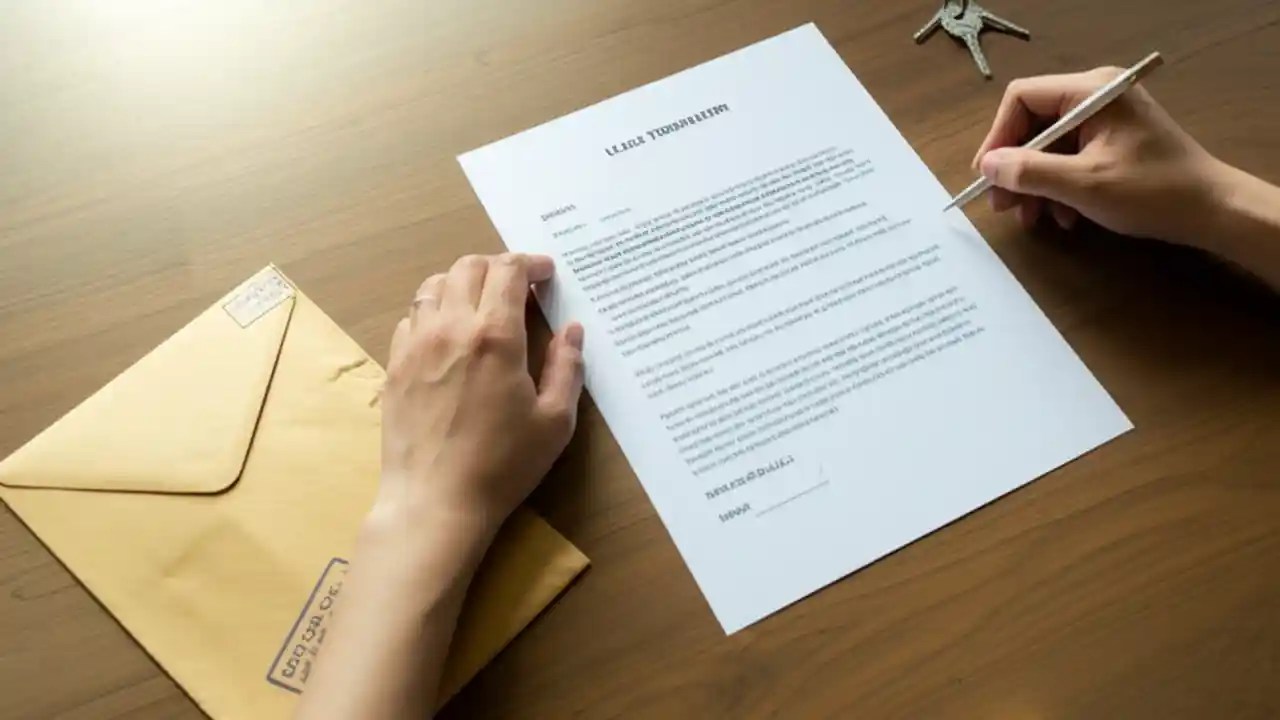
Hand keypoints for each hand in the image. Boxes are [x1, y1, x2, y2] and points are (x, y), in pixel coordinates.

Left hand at [377, 253, 584, 537]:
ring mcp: (415, 344)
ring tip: (481, 303)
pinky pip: (411, 317)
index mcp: (494, 336)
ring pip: (433, 285)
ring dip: (462, 282)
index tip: (547, 275)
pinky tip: (448, 334)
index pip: (509, 270)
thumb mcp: (554, 421)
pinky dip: (433, 310)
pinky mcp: (394, 365)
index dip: (531, 264)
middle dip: (498, 266)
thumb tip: (572, 330)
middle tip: (519, 286)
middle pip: (468, 267)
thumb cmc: (503, 465)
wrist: (435, 501)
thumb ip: (566, 367)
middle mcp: (450, 327)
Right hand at [973, 67, 1222, 246]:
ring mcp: (1106, 118)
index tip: (986, 175)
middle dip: (1015, 166)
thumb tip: (987, 165)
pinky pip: (1070, 156)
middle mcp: (1097, 95)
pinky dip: (1059, 186)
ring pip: (1049, 145)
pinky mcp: (1112, 140)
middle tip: (1001, 203)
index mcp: (1092, 91)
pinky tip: (1062, 216)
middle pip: (1034, 123)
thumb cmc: (1152, 191)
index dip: (998, 136)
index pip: (1023, 97)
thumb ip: (1030, 171)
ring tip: (1030, 217)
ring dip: (1035, 183)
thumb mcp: (1083, 184)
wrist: (1211, 210)